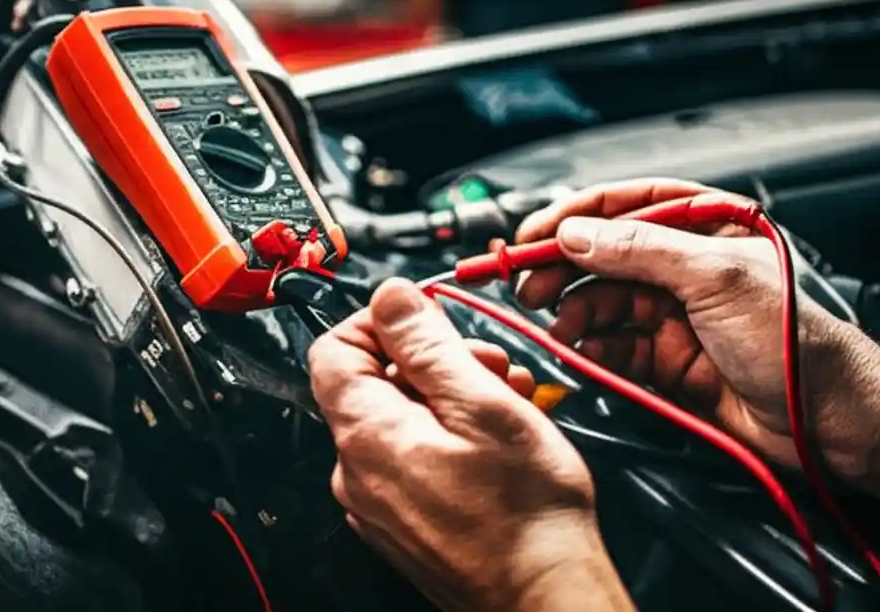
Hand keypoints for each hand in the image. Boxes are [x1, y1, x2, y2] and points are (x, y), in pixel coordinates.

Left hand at [308, 279, 631, 611]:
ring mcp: (378, 504)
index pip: (333, 349)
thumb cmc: (526, 516)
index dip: (380, 322)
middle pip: (373, 383)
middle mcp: (358, 473)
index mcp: (366, 435)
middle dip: (433, 361)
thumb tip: (390, 297)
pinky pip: (411, 459)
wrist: (546, 598)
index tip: (428, 320)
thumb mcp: (481, 404)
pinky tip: (495, 440)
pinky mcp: (403, 524)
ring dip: (450, 397)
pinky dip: (448, 437)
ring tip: (507, 400)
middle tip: (490, 365)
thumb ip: (427, 345)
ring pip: (400, 420)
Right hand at [515, 179, 879, 475]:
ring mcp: (673, 313)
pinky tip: (585, 356)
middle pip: (603, 256)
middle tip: (528, 288)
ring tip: (562, 331)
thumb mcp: (713, 278)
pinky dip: (593, 351)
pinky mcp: (665, 359)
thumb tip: (576, 234)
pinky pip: (612, 347)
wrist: (827, 419)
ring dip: (575, 316)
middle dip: (563, 270)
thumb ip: (638, 250)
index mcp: (705, 225)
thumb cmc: (794, 341)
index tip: (530, 236)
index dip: (573, 216)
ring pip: (602, 303)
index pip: (624, 204)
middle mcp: (684, 265)